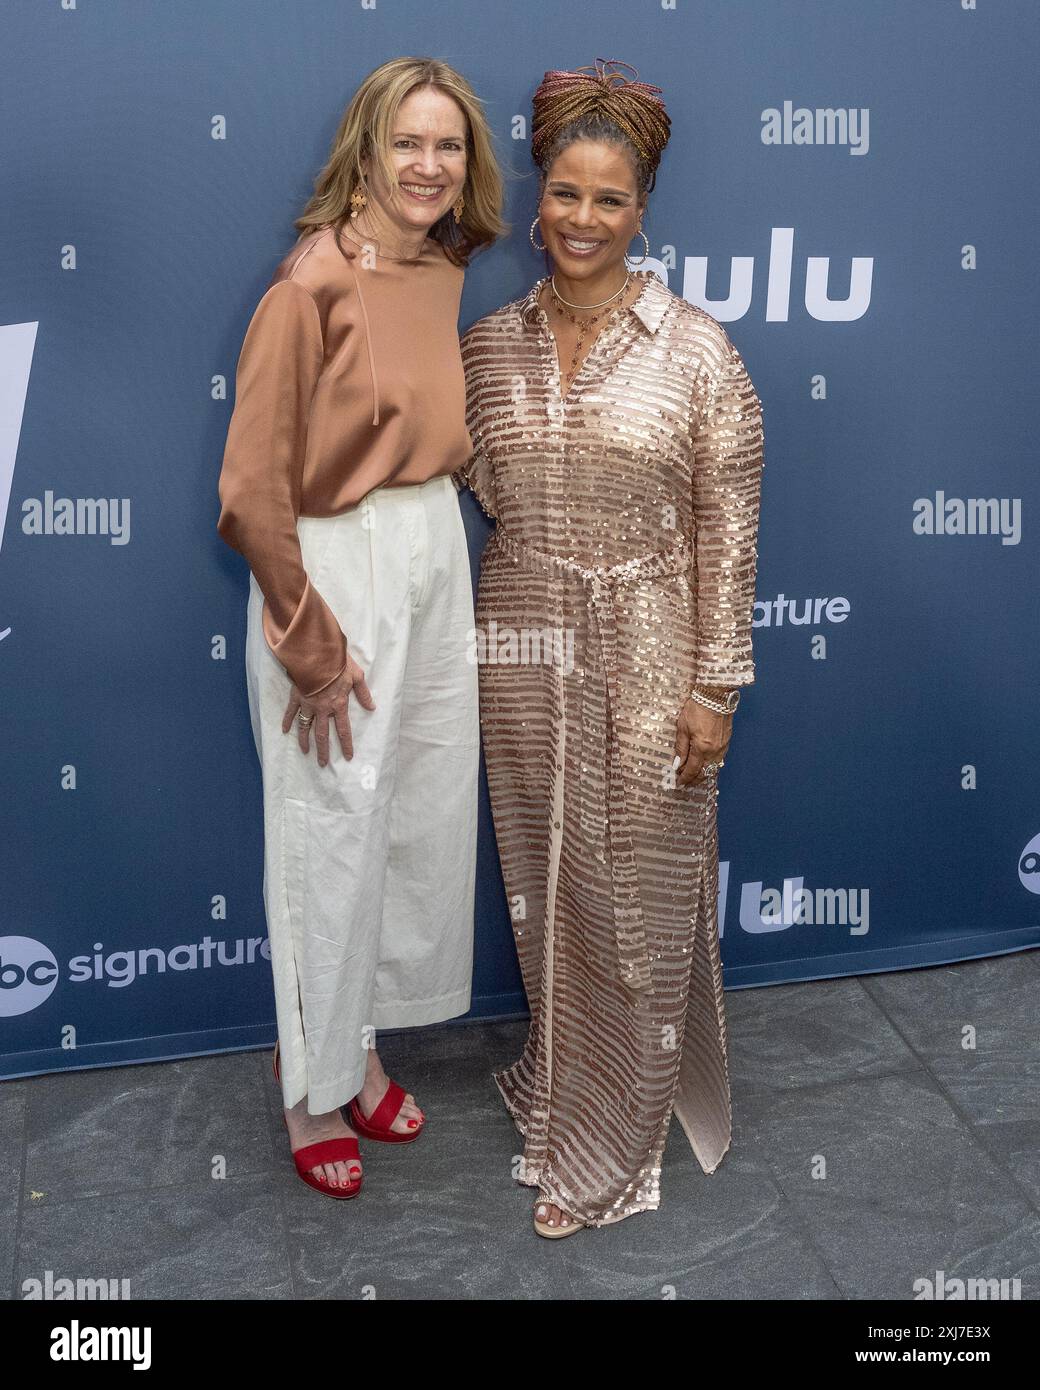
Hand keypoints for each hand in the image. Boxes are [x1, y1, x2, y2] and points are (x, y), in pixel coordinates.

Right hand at [281, 652, 375, 766]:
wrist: (317, 653)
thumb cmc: (338, 663)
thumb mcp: (356, 676)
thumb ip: (363, 693)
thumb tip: (372, 707)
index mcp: (338, 705)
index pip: (343, 730)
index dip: (346, 745)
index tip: (347, 757)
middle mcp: (322, 709)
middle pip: (322, 735)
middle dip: (323, 750)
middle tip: (322, 764)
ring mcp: (308, 704)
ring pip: (305, 727)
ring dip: (305, 741)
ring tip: (305, 752)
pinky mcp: (296, 697)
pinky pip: (291, 712)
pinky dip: (287, 721)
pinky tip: (285, 730)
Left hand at [673, 698, 731, 786]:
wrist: (716, 696)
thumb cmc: (697, 708)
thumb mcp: (683, 727)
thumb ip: (681, 747)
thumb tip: (678, 763)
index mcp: (701, 748)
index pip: (692, 769)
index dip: (685, 777)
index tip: (679, 782)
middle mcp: (714, 751)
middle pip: (704, 772)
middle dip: (695, 780)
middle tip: (686, 783)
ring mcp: (722, 747)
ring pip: (713, 768)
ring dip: (703, 774)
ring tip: (695, 777)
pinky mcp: (727, 742)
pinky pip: (719, 760)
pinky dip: (711, 766)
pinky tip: (706, 765)